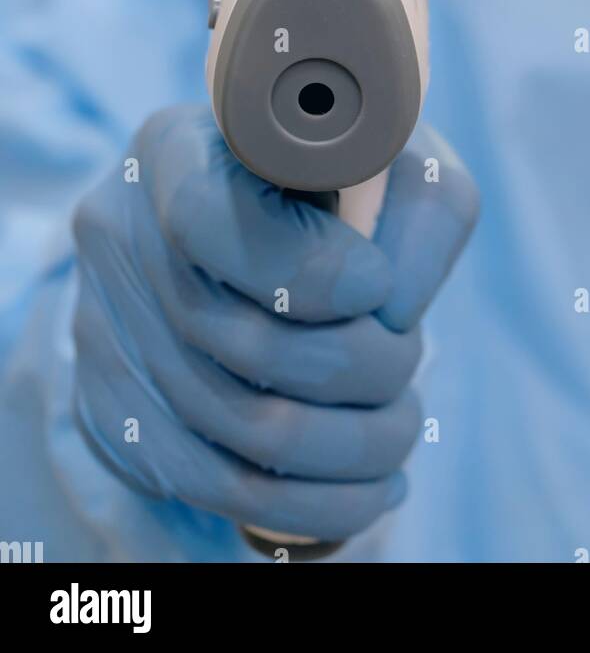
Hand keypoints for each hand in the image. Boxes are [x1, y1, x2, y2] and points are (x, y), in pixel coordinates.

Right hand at [72, 104, 477, 542]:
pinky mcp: (113, 407)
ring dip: (350, 446)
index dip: (309, 272)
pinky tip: (372, 487)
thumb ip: (419, 210)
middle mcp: (120, 237)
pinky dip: (313, 503)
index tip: (377, 286)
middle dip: (360, 369)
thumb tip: (390, 311)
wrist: (258, 210)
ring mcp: (106, 327)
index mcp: (173, 152)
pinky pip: (213, 485)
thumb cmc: (341, 179)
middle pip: (240, 342)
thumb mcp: (394, 157)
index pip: (210, 221)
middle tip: (406, 360)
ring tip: (401, 427)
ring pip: (236, 430)